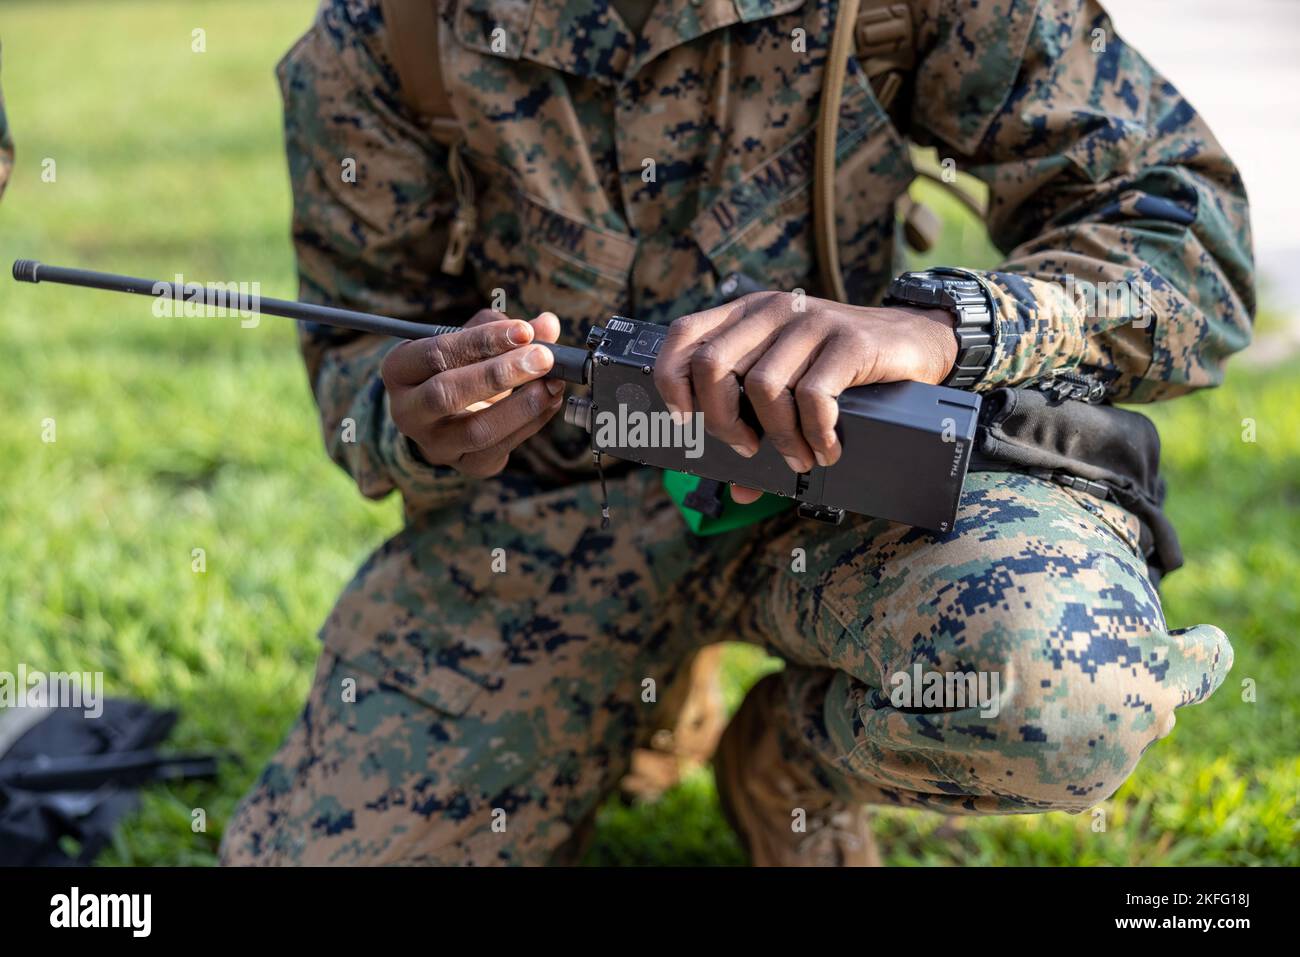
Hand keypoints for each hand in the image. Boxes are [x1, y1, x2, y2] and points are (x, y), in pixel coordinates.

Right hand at [381, 309, 565, 477]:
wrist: (447, 418)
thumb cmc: (458, 368)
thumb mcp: (471, 341)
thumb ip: (504, 330)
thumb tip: (547, 325)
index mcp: (399, 369)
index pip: (436, 352)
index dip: (482, 340)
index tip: (524, 330)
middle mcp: (408, 411)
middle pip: (447, 394)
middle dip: (500, 374)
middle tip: (543, 358)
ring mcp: (435, 444)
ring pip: (476, 430)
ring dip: (522, 405)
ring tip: (553, 383)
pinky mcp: (466, 465)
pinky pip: (501, 448)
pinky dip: (532, 423)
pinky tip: (551, 400)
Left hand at [654, 291, 955, 502]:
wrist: (917, 340)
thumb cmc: (843, 369)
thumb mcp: (794, 388)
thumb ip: (761, 430)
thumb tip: (739, 492)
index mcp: (746, 315)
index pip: (684, 336)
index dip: (672, 380)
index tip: (686, 421)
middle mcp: (773, 311)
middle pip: (713, 366)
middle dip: (722, 422)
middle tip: (748, 450)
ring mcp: (810, 321)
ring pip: (763, 387)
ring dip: (778, 438)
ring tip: (798, 459)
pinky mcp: (848, 340)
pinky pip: (813, 396)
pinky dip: (816, 434)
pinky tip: (826, 449)